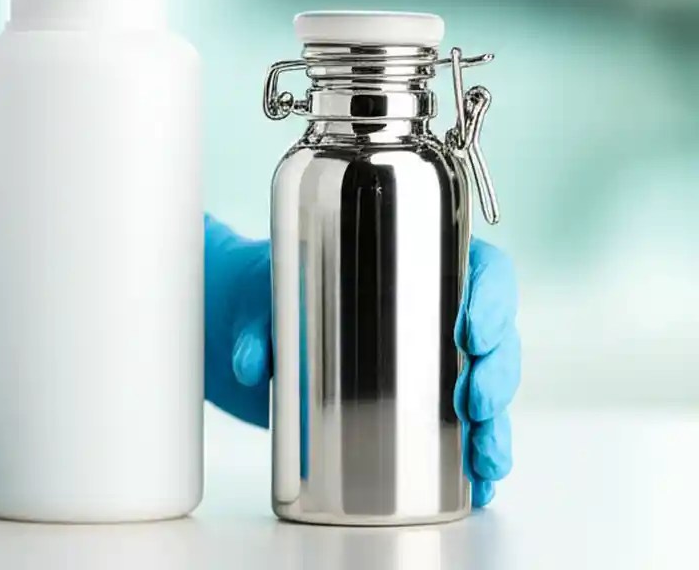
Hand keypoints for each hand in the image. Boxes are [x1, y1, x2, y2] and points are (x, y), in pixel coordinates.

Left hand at [203, 219, 519, 507]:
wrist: (260, 331)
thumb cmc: (275, 296)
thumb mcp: (264, 300)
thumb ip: (257, 328)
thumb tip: (251, 364)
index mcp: (415, 262)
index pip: (479, 269)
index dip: (493, 298)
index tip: (474, 331)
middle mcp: (438, 311)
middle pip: (495, 336)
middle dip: (496, 372)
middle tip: (475, 400)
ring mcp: (437, 361)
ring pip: (488, 388)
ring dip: (495, 425)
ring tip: (485, 458)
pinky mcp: (424, 405)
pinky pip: (465, 430)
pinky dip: (476, 460)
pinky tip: (480, 486)